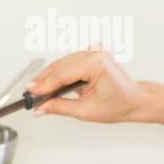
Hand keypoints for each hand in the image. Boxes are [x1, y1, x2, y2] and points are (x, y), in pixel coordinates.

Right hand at [25, 48, 148, 123]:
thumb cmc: (118, 104)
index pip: (62, 74)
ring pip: (61, 63)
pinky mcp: (91, 54)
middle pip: (59, 66)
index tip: (29, 93)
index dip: (43, 85)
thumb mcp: (85, 111)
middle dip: (43, 81)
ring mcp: (93, 51)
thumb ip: (59, 107)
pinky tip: (50, 83)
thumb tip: (40, 108)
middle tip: (29, 94)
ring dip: (49, 77)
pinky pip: (68, 63)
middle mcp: (94, 53)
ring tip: (37, 91)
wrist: (134, 100)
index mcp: (96, 63)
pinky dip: (58, 73)